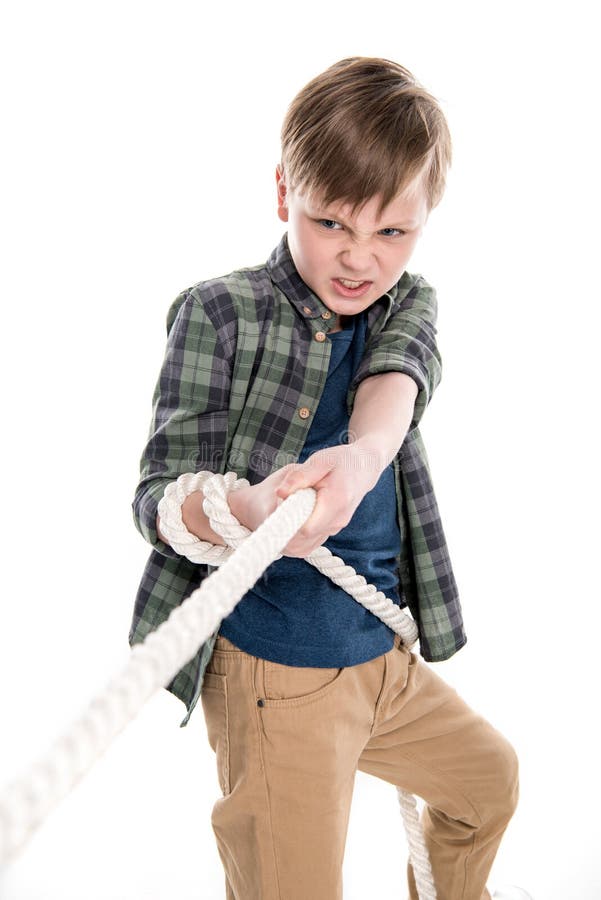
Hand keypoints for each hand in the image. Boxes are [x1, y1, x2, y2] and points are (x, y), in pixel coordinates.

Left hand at [229, 444, 384, 557]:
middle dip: (283, 531)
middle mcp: (337, 520)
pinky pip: (309, 542)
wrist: (364, 468)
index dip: (285, 525)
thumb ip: (299, 477)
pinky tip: (287, 522)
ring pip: (305, 544)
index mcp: (335, 502)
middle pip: (303, 539)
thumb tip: (279, 493)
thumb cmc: (340, 461)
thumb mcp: (320, 461)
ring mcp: (336, 528)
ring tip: (278, 517)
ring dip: (287, 536)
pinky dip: (295, 537)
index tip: (272, 513)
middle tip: (269, 515)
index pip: (305, 528)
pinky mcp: (332, 530)